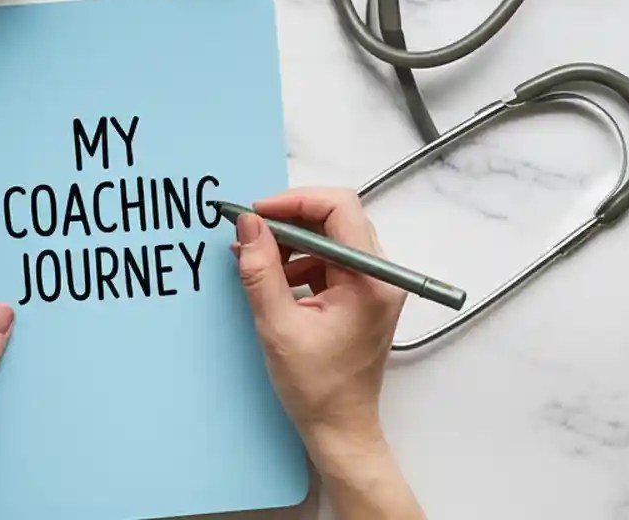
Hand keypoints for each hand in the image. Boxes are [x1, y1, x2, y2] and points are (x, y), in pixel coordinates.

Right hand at [232, 188, 422, 518]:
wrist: (339, 427)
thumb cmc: (316, 387)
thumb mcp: (277, 325)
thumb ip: (261, 270)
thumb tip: (248, 224)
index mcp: (370, 279)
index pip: (338, 209)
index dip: (294, 202)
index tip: (257, 213)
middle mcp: (380, 275)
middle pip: (336, 218)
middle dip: (289, 220)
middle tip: (251, 233)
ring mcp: (373, 285)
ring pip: (330, 238)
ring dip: (291, 242)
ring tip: (256, 260)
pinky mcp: (361, 295)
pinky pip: (329, 260)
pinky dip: (299, 261)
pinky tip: (273, 279)